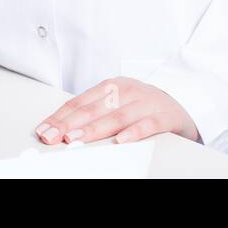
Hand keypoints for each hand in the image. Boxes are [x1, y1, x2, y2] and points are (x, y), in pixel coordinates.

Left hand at [35, 77, 201, 145]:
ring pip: (117, 116)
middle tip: (54, 136)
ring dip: (94, 129)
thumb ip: (94, 114)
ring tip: (77, 139)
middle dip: (70, 124)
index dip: (60, 117)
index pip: (79, 102)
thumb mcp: (117, 105)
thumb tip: (63, 129)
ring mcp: (146, 102)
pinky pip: (148, 124)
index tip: (44, 130)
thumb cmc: (143, 107)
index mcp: (111, 86)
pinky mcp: (165, 116)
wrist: (183, 105)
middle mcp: (127, 91)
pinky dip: (134, 132)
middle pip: (93, 109)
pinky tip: (121, 141)